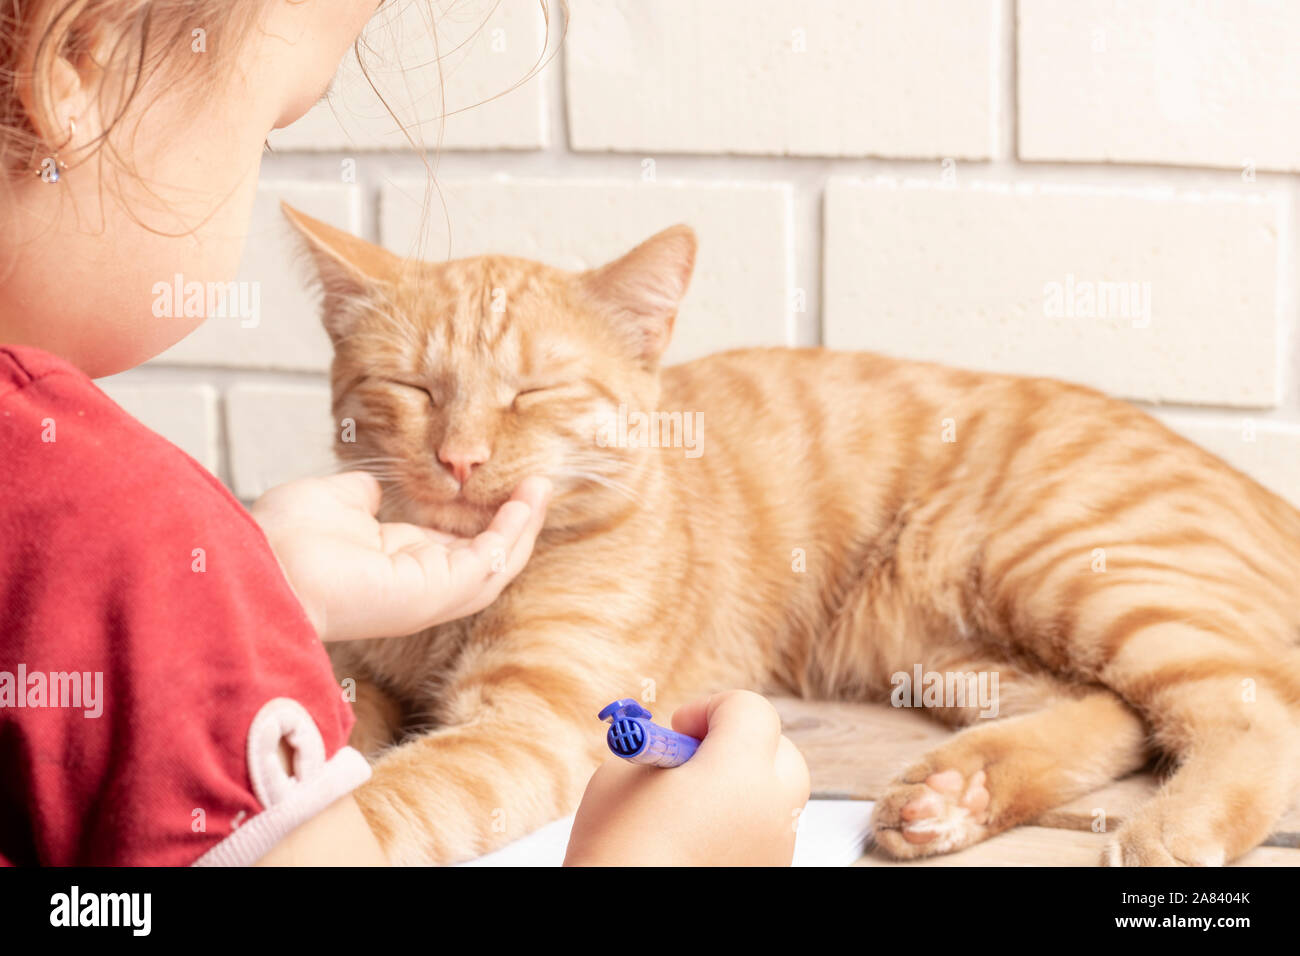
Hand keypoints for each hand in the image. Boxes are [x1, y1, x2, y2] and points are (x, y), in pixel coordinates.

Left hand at [251, 471, 551, 641]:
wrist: (264, 563)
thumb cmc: (284, 537)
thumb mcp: (333, 501)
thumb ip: (362, 496)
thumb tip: (372, 488)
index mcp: (393, 566)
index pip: (452, 548)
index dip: (481, 519)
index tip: (501, 487)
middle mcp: (417, 585)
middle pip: (484, 560)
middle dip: (515, 523)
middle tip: (536, 486)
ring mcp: (431, 594)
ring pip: (496, 565)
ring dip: (524, 526)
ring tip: (540, 489)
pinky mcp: (439, 593)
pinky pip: (491, 563)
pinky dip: (514, 530)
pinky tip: (525, 499)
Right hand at [563, 691, 810, 865]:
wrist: (619, 924)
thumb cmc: (614, 847)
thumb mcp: (622, 774)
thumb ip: (661, 749)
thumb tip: (677, 751)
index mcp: (739, 771)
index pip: (751, 710)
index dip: (711, 709)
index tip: (678, 728)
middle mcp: (771, 809)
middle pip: (781, 752)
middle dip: (740, 744)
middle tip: (694, 759)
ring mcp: (775, 850)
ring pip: (774, 798)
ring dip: (740, 788)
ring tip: (688, 807)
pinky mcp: (767, 876)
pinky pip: (762, 836)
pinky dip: (738, 827)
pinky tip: (695, 842)